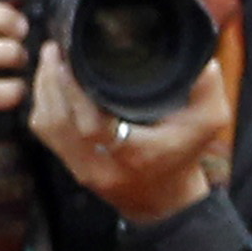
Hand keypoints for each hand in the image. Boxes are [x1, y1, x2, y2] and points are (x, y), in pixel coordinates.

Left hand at [26, 46, 225, 225]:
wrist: (164, 201)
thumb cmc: (185, 157)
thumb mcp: (208, 124)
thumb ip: (208, 92)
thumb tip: (202, 61)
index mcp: (136, 154)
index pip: (95, 124)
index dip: (75, 90)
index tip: (71, 58)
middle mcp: (103, 164)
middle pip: (61, 121)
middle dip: (53, 81)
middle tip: (55, 49)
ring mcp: (82, 167)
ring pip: (48, 126)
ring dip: (44, 90)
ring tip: (49, 58)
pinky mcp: (71, 166)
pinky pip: (45, 134)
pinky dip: (43, 105)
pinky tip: (48, 83)